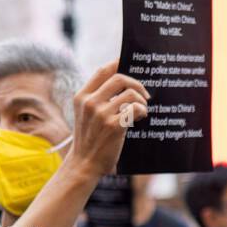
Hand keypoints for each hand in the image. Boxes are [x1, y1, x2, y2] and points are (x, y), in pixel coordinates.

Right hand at [65, 60, 149, 179]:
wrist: (84, 164)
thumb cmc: (89, 140)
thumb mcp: (85, 115)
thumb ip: (97, 99)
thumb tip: (122, 86)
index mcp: (82, 96)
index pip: (102, 71)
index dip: (118, 63)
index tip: (129, 63)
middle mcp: (90, 102)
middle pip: (119, 78)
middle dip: (136, 84)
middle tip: (144, 94)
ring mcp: (101, 114)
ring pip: (130, 94)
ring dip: (141, 100)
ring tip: (142, 109)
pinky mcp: (113, 126)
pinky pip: (135, 109)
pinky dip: (142, 111)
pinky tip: (141, 117)